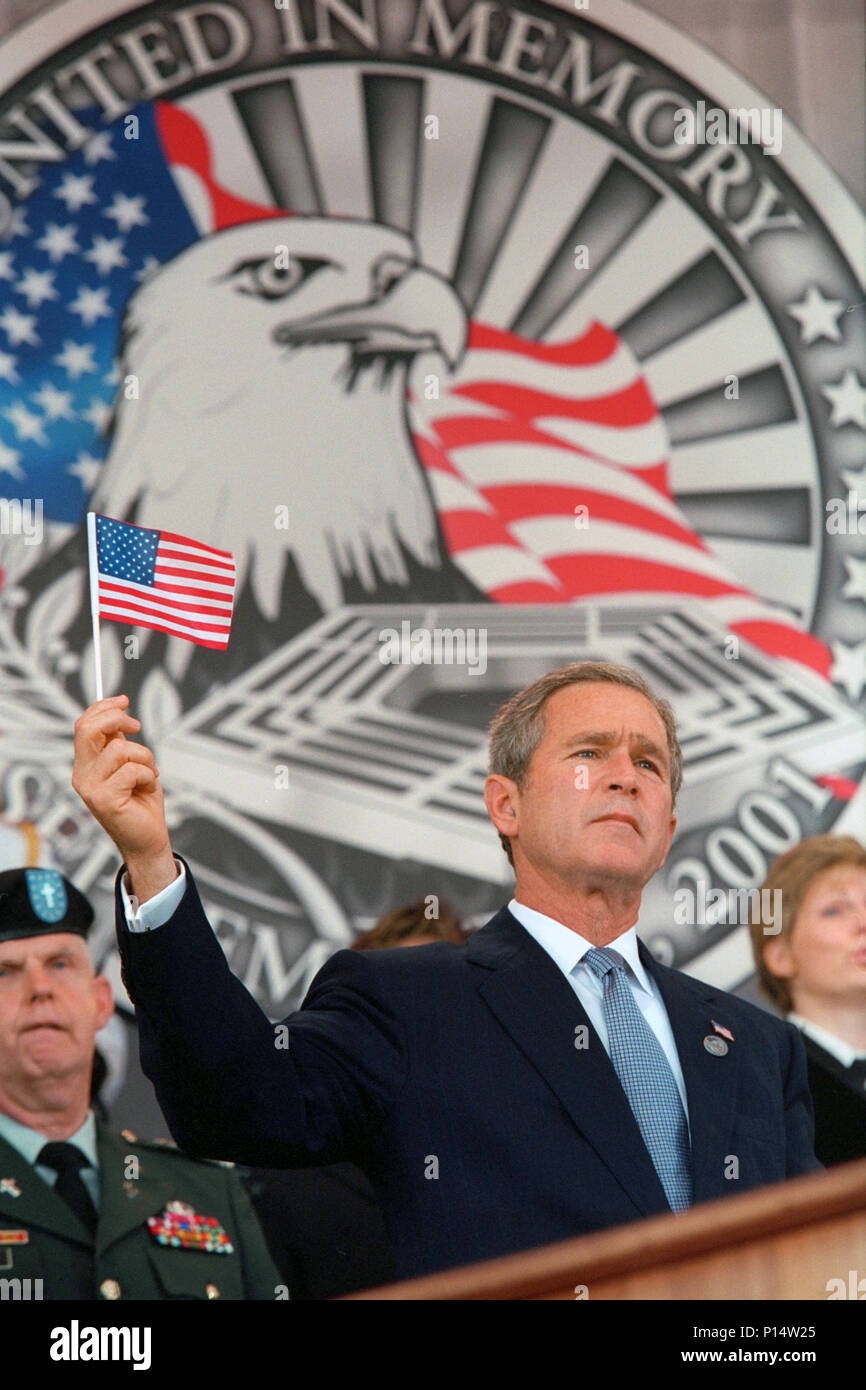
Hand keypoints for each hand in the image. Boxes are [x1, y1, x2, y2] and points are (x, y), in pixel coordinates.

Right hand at [72, 695, 177, 900]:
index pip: (83, 726)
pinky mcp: (105, 799)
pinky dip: (149, 775)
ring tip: (150, 773)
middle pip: (88, 729)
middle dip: (117, 719)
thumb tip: (118, 712)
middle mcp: (83, 776)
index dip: (103, 707)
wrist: (147, 839)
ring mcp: (91, 789)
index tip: (123, 701)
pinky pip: (132, 770)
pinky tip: (148, 788)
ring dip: (145, 757)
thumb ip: (118, 743)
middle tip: (136, 726)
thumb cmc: (141, 804)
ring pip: (121, 749)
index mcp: (86, 765)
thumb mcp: (129, 764)